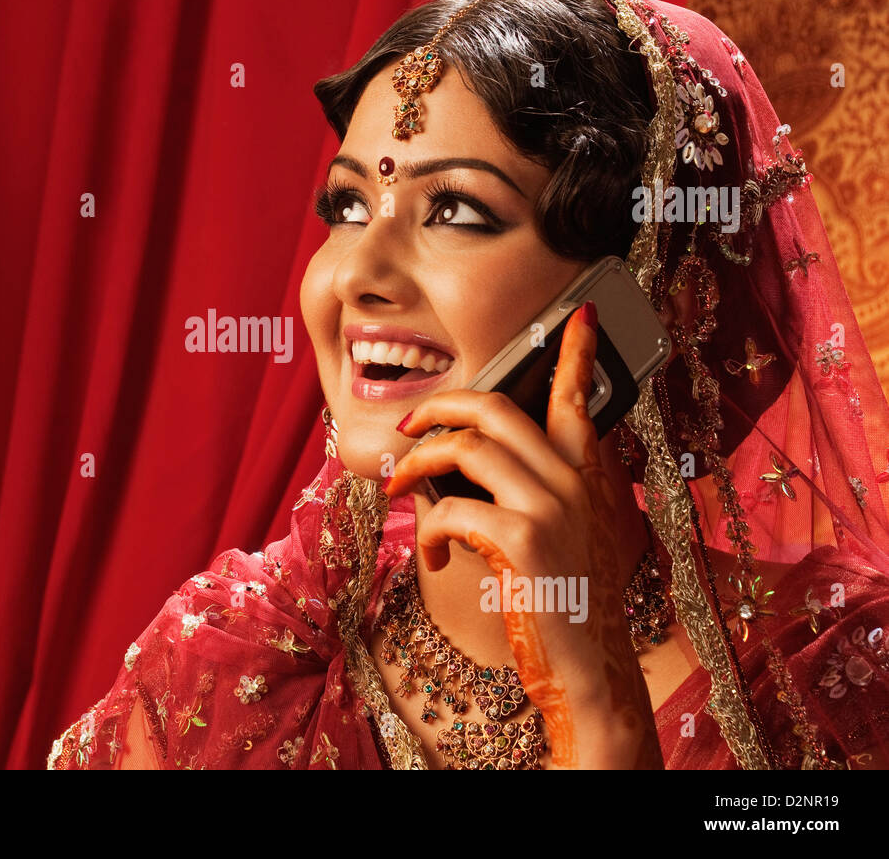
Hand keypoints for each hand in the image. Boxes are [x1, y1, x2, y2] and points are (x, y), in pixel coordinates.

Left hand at [382, 301, 661, 768]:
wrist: (590, 671)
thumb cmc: (568, 604)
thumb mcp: (564, 537)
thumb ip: (533, 494)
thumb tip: (461, 469)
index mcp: (588, 475)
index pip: (579, 399)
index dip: (575, 354)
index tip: (579, 317)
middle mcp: (573, 480)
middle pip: (494, 409)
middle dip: (439, 407)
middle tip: (409, 425)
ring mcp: (549, 507)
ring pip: (463, 448)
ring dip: (415, 466)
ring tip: (399, 489)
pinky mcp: (521, 541)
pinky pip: (450, 509)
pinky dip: (426, 531)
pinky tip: (433, 556)